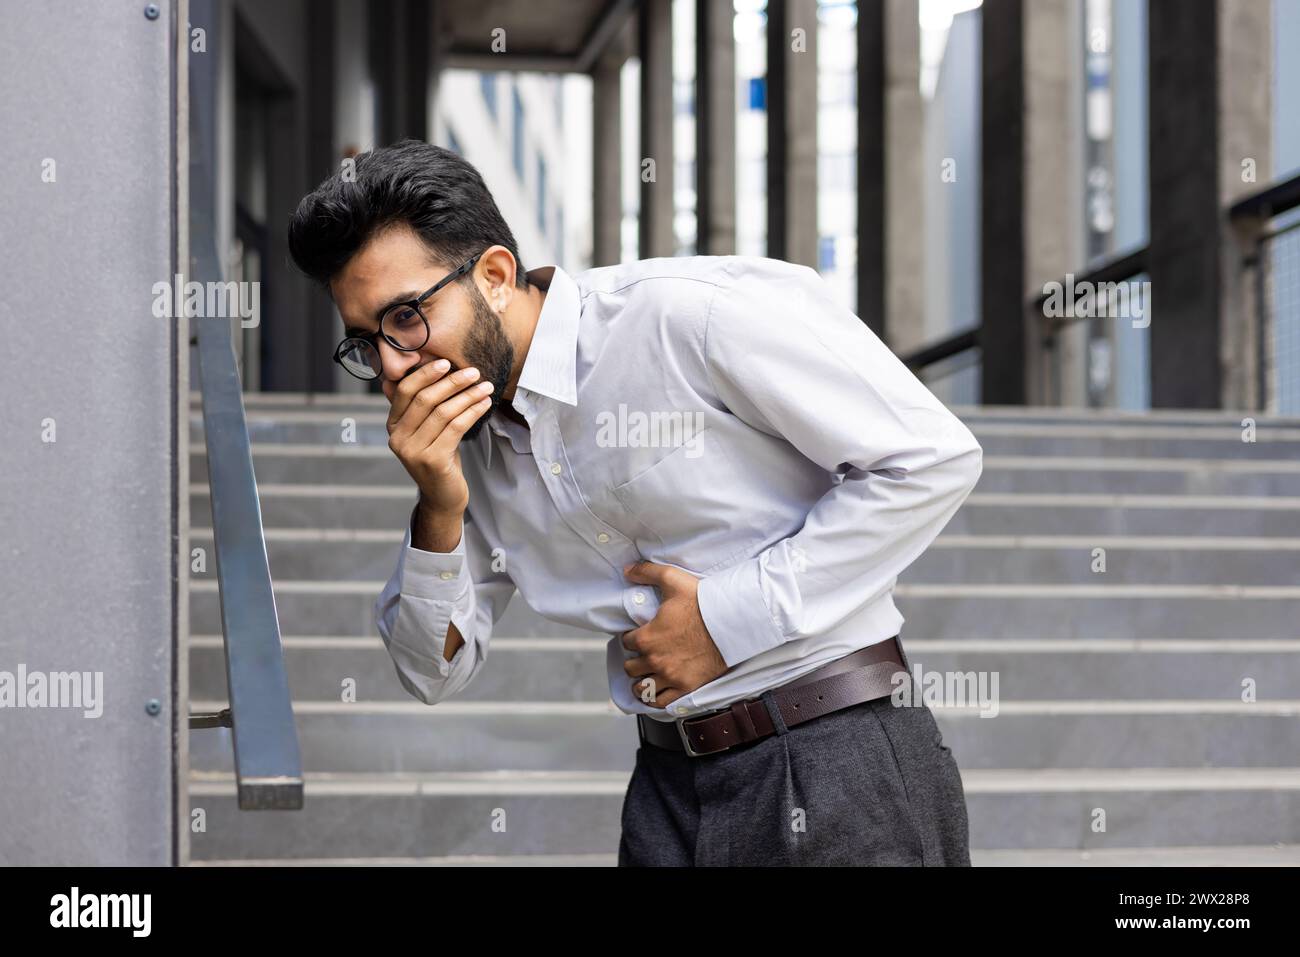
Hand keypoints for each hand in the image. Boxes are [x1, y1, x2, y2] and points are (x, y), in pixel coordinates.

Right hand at [383, 359, 493, 516]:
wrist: (443, 496)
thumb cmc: (438, 458)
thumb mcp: (425, 430)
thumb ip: (420, 405)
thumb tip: (419, 366)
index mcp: (393, 426)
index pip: (404, 391)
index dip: (425, 374)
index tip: (446, 361)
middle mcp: (397, 438)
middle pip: (425, 399)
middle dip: (451, 382)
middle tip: (472, 371)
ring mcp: (413, 451)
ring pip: (443, 412)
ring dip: (467, 396)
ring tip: (485, 386)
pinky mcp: (432, 460)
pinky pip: (456, 427)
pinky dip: (473, 411)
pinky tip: (485, 403)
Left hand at [620, 561, 727, 708]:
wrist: (731, 622)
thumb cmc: (703, 602)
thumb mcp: (673, 579)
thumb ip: (646, 572)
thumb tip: (627, 569)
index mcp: (647, 637)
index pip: (625, 642)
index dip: (630, 638)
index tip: (637, 636)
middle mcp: (655, 660)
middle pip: (631, 667)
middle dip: (635, 660)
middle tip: (643, 654)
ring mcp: (670, 676)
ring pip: (642, 688)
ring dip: (641, 681)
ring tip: (645, 675)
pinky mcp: (686, 687)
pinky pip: (661, 701)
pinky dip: (655, 698)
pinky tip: (655, 692)